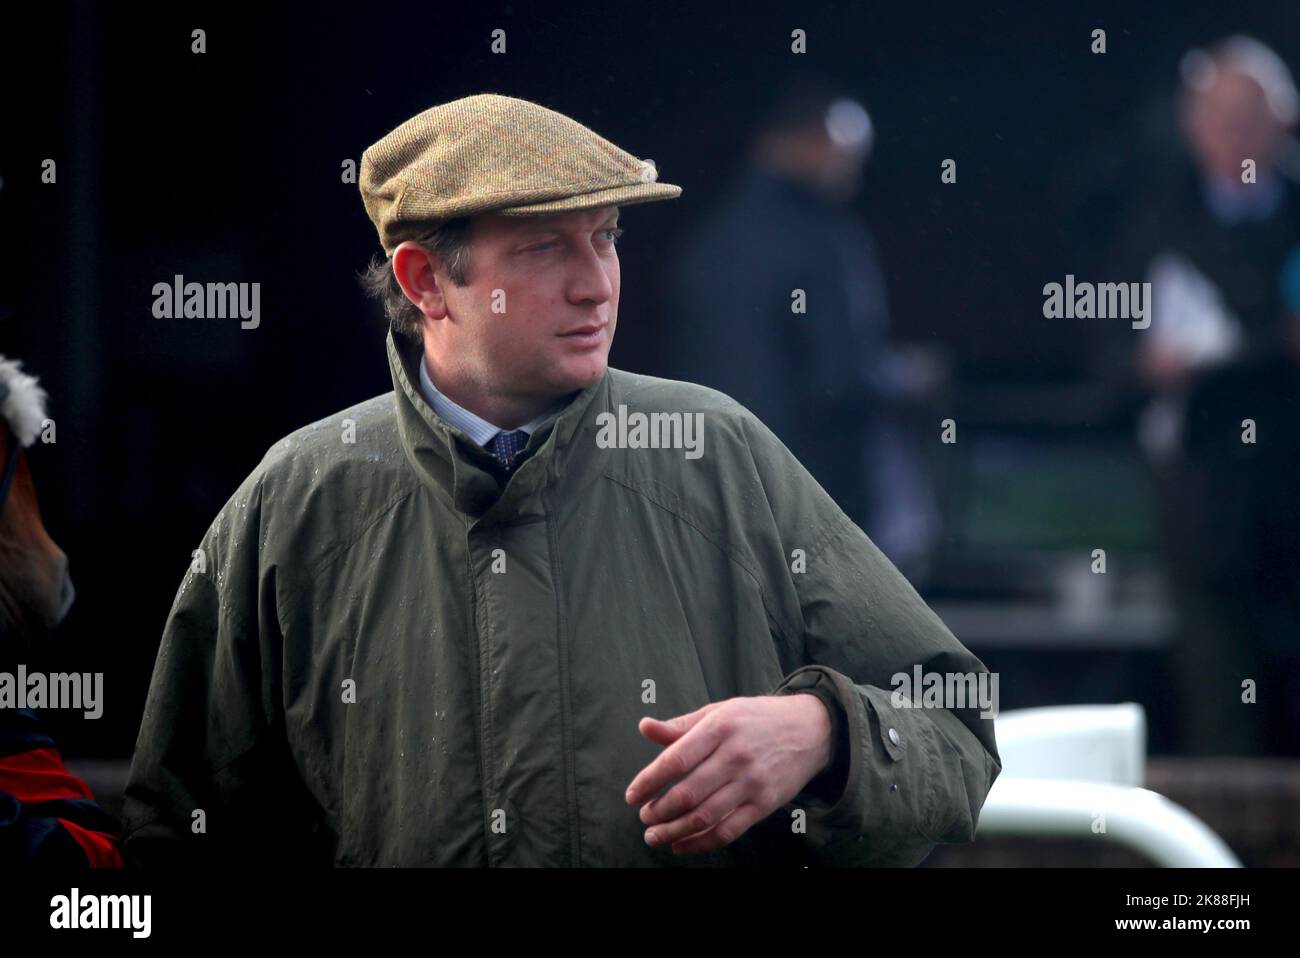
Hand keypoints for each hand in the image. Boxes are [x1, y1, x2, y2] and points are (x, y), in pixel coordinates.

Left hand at [624, 694, 833, 854]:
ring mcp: (752, 782)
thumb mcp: (719, 711)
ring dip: (674, 831)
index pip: (676, 759)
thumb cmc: (757, 718)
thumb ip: (681, 725)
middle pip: (688, 792)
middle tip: (643, 817)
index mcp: (719, 727)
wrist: (811, 729)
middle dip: (659, 811)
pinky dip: (701, 843)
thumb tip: (644, 727)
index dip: (649, 781)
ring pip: (705, 816)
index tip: (632, 795)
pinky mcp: (765, 804)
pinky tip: (682, 845)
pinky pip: (728, 831)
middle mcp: (735, 755)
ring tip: (654, 835)